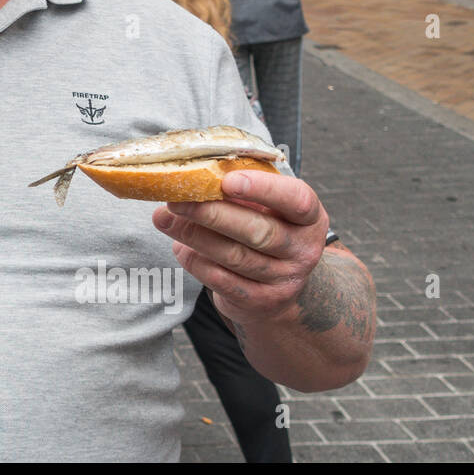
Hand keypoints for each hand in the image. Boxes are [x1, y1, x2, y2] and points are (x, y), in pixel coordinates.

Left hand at [152, 170, 327, 327]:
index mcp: (309, 218)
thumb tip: (194, 172)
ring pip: (233, 256)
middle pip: (257, 231)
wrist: (279, 289)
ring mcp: (283, 279)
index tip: (227, 181)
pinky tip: (180, 245)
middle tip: (176, 199)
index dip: (263, 189)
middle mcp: (302, 250)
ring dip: (193, 234)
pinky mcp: (260, 301)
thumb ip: (242, 189)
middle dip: (212, 213)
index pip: (296, 200)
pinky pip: (220, 279)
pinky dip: (195, 260)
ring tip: (164, 218)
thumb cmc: (266, 231)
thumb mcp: (267, 207)